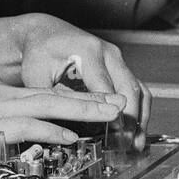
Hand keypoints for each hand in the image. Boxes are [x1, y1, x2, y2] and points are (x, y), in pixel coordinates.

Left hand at [0, 14, 152, 151]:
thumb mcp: (37, 75)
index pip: (106, 87)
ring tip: (136, 144)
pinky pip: (137, 88)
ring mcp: (116, 59)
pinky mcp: (118, 66)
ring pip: (139, 89)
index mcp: (87, 52)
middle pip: (129, 88)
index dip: (113, 112)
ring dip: (140, 117)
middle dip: (131, 119)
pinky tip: (135, 131)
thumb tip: (65, 128)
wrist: (45, 33)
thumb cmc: (39, 52)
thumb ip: (52, 99)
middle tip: (127, 145)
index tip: (117, 134)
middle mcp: (107, 53)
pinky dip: (139, 110)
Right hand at [0, 65, 128, 155]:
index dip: (65, 93)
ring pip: (50, 106)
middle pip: (53, 93)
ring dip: (84, 110)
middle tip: (119, 100)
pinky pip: (28, 129)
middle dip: (89, 98)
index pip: (36, 88)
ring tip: (112, 113)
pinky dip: (53, 132)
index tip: (90, 97)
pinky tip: (72, 137)